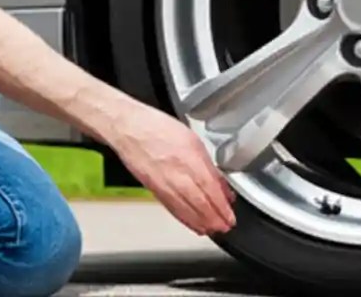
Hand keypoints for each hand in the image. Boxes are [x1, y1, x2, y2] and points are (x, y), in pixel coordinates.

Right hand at [108, 103, 236, 235]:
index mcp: (190, 157)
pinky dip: (185, 218)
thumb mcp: (192, 140)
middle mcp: (177, 172)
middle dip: (215, 218)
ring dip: (201, 222)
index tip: (231, 215)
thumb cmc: (158, 128)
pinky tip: (193, 224)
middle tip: (226, 227)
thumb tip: (221, 184)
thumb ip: (208, 165)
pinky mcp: (154, 189)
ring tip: (213, 230)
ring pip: (186, 208)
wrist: (129, 129)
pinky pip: (172, 207)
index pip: (210, 187)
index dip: (222, 205)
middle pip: (200, 202)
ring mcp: (164, 182)